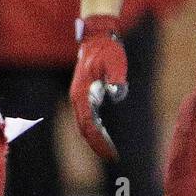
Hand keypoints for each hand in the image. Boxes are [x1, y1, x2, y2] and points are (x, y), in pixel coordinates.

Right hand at [70, 15, 127, 161]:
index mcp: (82, 94)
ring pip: (85, 124)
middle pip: (85, 129)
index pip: (89, 126)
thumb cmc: (107, 49)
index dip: (100, 142)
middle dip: (97, 145)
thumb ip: (116, 79)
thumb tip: (117, 95)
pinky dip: (96, 128)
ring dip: (96, 138)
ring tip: (109, 151)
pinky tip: (105, 133)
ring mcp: (80, 96)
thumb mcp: (115, 62)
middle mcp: (78, 98)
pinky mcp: (85, 93)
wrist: (97, 36)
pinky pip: (88, 116)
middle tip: (112, 158)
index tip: (112, 155)